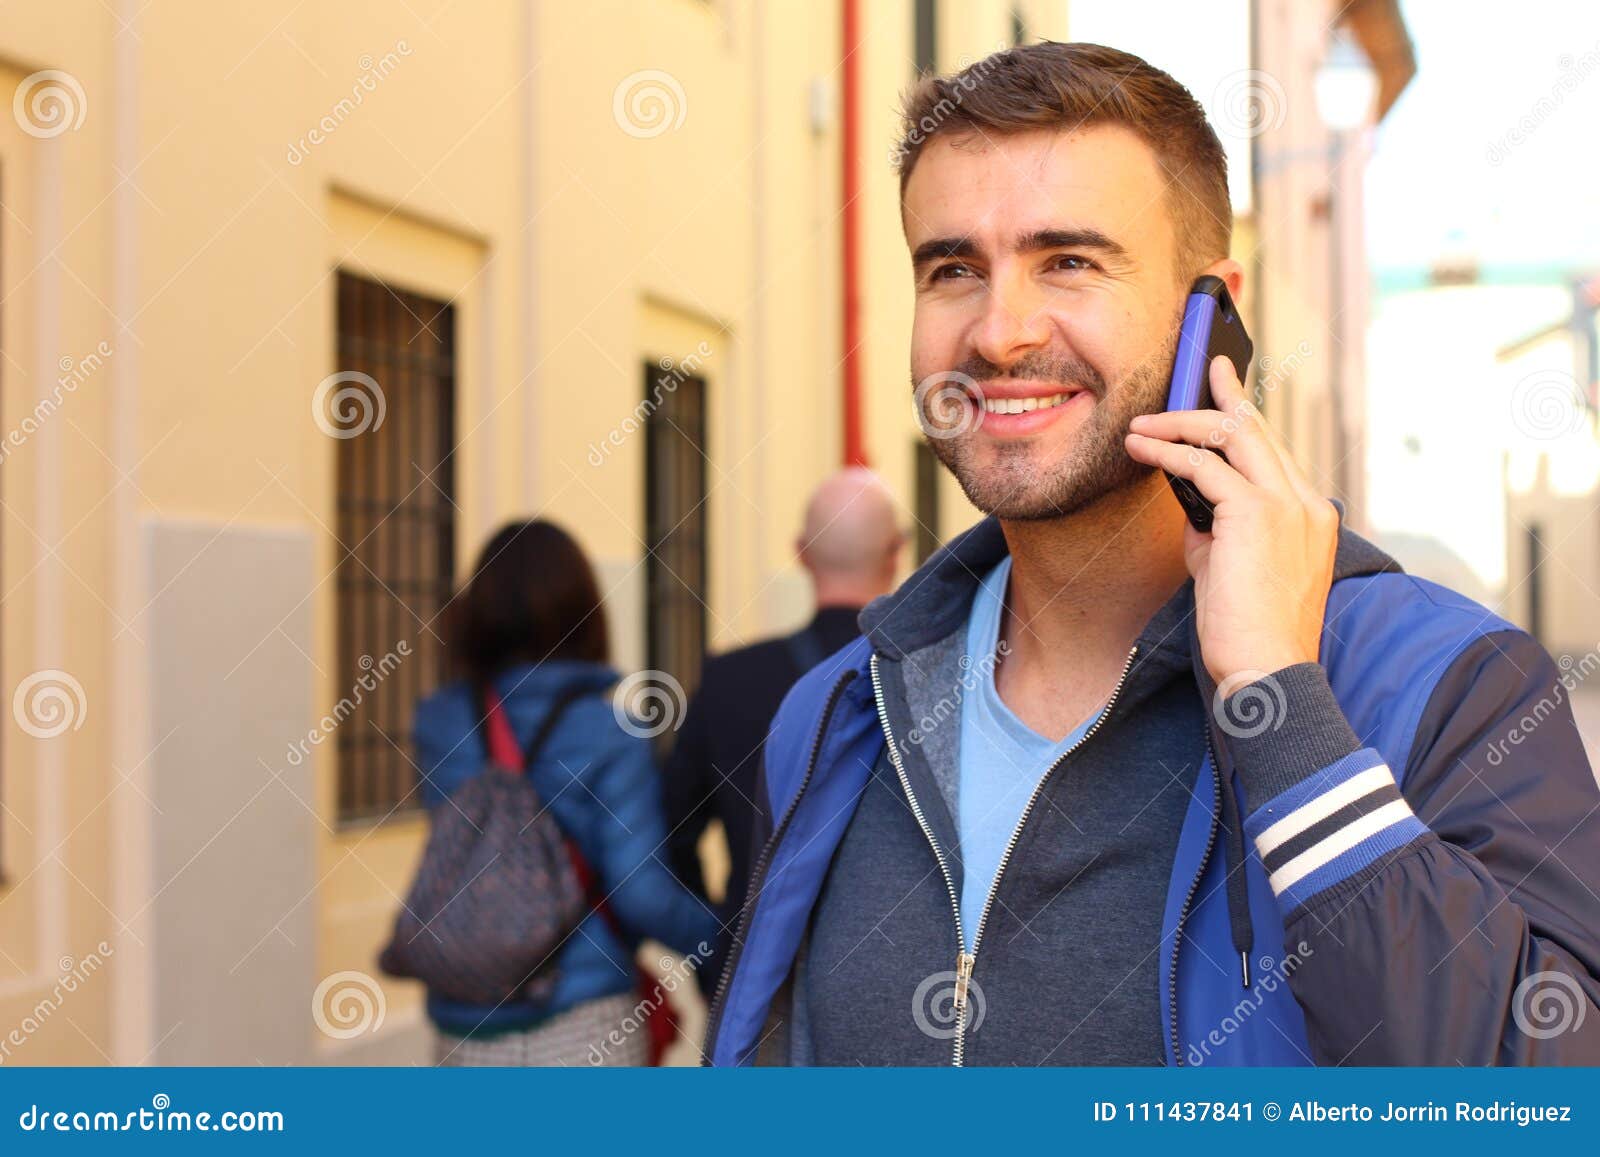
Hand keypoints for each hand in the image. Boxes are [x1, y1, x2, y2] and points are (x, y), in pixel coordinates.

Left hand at [1124, 355, 1338, 687]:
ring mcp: (1287, 506)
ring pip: (1232, 436)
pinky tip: (1141, 448)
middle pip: (1258, 431)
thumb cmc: (1245, 631)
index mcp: (1309, 516)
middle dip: (1223, 395)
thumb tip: (1185, 497)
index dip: (1245, 415)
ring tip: (1141, 425)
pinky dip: (1168, 451)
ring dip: (1180, 423)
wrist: (1266, 671)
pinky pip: (1205, 465)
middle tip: (1200, 368)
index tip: (1227, 388)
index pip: (1273, 451)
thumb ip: (1214, 527)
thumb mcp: (1228, 567)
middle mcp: (1305, 503)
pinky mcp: (1257, 515)